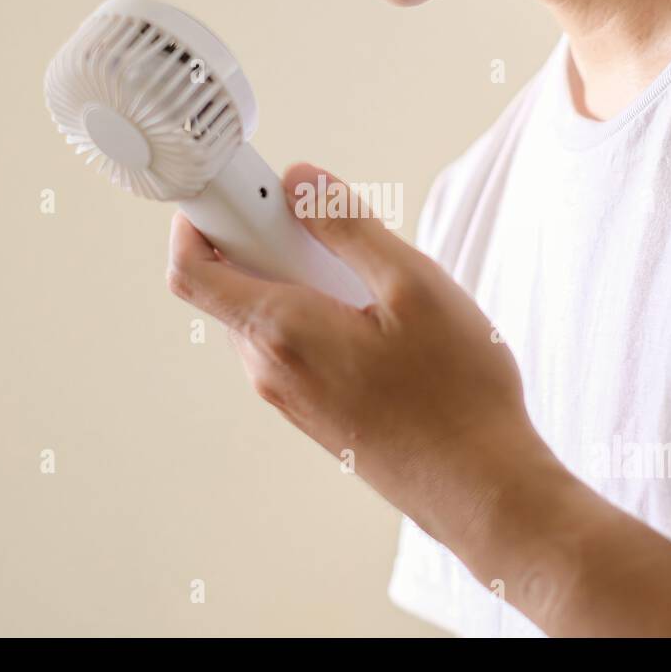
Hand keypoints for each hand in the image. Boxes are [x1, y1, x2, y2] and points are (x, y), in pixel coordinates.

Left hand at [166, 162, 555, 556]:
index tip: (235, 191)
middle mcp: (270, 368)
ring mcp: (290, 396)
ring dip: (303, 281)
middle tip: (333, 231)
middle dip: (271, 242)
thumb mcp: (412, 285)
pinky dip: (319, 316)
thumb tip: (300, 183)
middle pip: (233, 284)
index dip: (198, 219)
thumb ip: (348, 226)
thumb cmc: (456, 395)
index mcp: (280, 330)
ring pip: (270, 314)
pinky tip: (381, 325)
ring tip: (374, 287)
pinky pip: (295, 346)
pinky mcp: (315, 412)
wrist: (480, 488)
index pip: (191, 269)